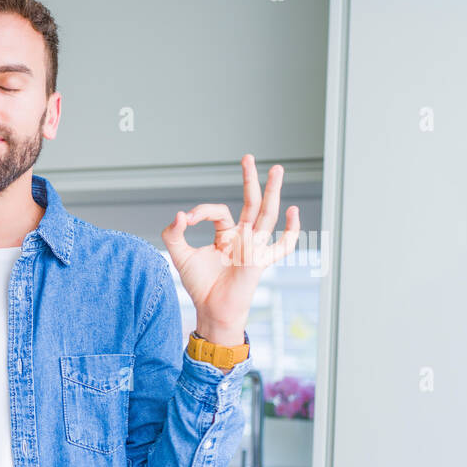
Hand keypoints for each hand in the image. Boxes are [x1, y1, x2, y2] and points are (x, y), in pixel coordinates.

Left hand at [161, 154, 299, 344]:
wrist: (211, 310)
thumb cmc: (200, 285)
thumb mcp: (180, 255)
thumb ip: (174, 234)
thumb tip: (179, 215)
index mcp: (227, 234)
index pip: (219, 211)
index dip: (201, 210)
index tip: (185, 219)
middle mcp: (244, 237)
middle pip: (252, 202)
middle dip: (250, 179)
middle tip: (248, 156)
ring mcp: (255, 247)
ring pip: (266, 214)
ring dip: (272, 192)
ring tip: (276, 169)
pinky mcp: (259, 261)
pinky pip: (282, 246)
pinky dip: (290, 231)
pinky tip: (293, 212)